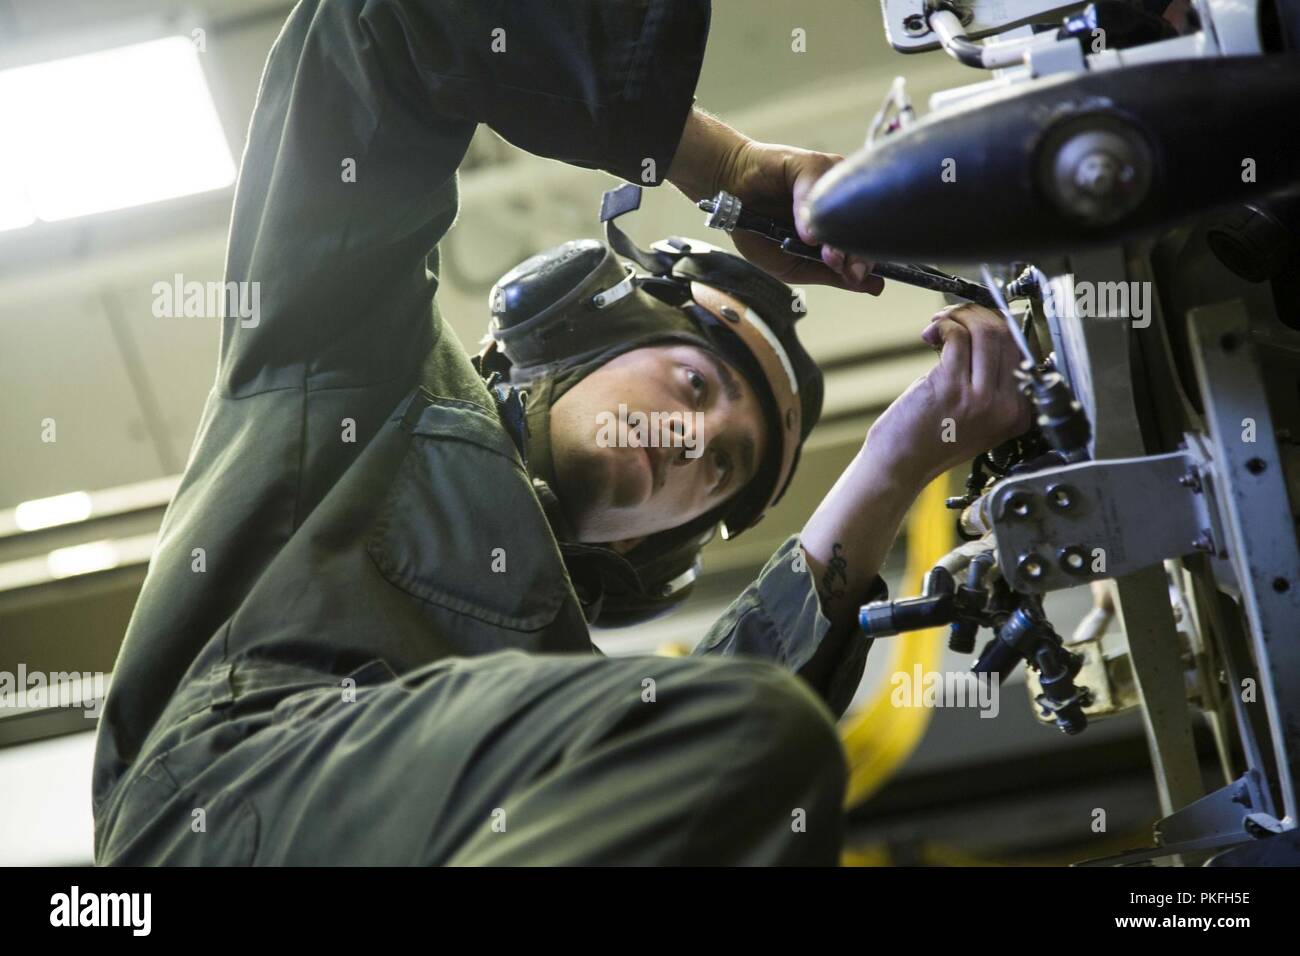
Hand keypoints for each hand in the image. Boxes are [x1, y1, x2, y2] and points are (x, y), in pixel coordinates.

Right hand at [667, 109, 880, 292]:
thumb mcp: (793, 265)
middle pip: (862, 224)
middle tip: (844, 267)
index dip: (865, 261)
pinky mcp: (810, 164)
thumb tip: (874, 286)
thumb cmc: (759, 230)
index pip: (865, 242)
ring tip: (828, 255)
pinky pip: (819, 184)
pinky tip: (808, 233)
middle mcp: (841, 200)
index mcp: (841, 225)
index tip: (856, 277)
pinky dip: (813, 210)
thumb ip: (830, 275)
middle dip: (856, 251)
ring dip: (838, 234)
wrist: (727, 201)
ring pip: (846, 206)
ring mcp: (829, 180)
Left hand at [865, 303, 1033, 484]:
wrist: (902, 465)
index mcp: (1018, 412)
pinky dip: (944, 326)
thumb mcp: (978, 418)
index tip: (977, 322)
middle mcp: (1006, 406)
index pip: (1023, 351)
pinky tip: (932, 334)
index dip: (999, 325)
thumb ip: (991, 383)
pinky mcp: (951, 388)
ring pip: (985, 332)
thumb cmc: (932, 439)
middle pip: (1007, 336)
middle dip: (978, 315)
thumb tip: (989, 329)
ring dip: (960, 316)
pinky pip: (957, 337)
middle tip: (955, 318)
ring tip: (940, 325)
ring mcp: (981, 398)